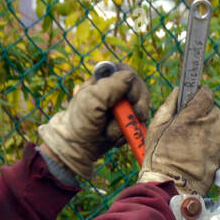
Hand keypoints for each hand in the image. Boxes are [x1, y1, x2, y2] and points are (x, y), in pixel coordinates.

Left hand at [37, 65, 150, 179]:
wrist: (78, 147)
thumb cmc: (80, 121)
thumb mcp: (93, 100)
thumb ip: (111, 86)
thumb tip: (130, 75)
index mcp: (105, 79)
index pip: (127, 72)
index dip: (133, 85)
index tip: (131, 99)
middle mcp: (115, 91)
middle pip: (139, 90)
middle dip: (138, 105)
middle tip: (137, 115)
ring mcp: (122, 108)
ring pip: (140, 109)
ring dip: (130, 123)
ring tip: (113, 133)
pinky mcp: (127, 123)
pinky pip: (138, 125)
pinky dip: (130, 133)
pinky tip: (116, 139)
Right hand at [138, 87, 219, 196]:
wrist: (173, 186)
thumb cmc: (160, 159)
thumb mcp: (156, 127)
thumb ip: (169, 105)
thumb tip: (179, 91)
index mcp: (190, 116)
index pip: (205, 93)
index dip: (198, 96)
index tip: (193, 102)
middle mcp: (208, 125)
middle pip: (214, 109)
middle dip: (204, 114)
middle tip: (192, 128)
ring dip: (216, 126)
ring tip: (203, 137)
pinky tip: (217, 143)